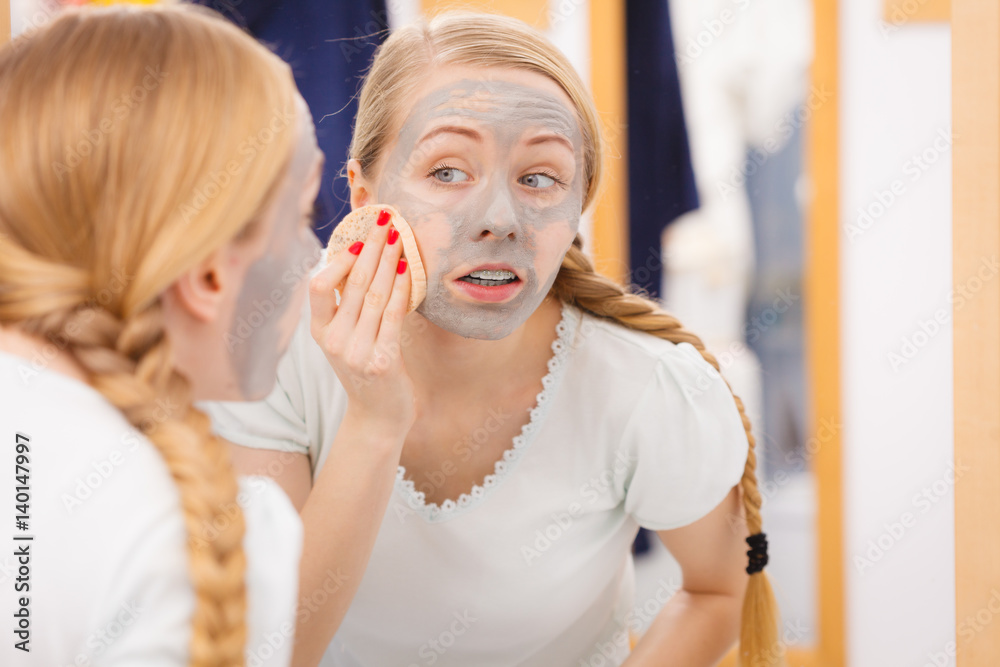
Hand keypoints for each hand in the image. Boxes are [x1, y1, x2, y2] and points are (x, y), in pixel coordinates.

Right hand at [308, 213, 415, 436]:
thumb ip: (348, 307)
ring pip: (373, 294)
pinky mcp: (381, 361)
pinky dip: (400, 288)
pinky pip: (392, 315)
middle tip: (386, 220)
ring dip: (388, 260)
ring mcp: (356, 352)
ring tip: (400, 237)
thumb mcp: (347, 339)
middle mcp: (334, 341)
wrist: (378, 417)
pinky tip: (408, 268)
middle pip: (351, 283)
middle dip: (371, 247)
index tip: (358, 237)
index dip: (338, 258)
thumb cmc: (367, 370)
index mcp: (320, 332)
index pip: (318, 286)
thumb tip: (361, 259)